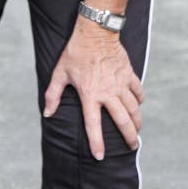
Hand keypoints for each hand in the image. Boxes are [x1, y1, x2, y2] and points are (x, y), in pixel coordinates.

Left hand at [43, 17, 144, 159]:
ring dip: (137, 122)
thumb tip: (47, 114)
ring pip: (134, 109)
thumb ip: (53, 95)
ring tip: (137, 131)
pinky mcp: (129, 74)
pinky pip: (138, 91)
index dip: (97, 142)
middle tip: (134, 146)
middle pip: (123, 121)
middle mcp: (108, 92)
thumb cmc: (76, 52)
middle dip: (130, 137)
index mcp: (90, 95)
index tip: (100, 157)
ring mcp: (121, 84)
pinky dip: (140, 100)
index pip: (93, 125)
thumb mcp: (60, 73)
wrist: (95, 31)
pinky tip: (139, 105)